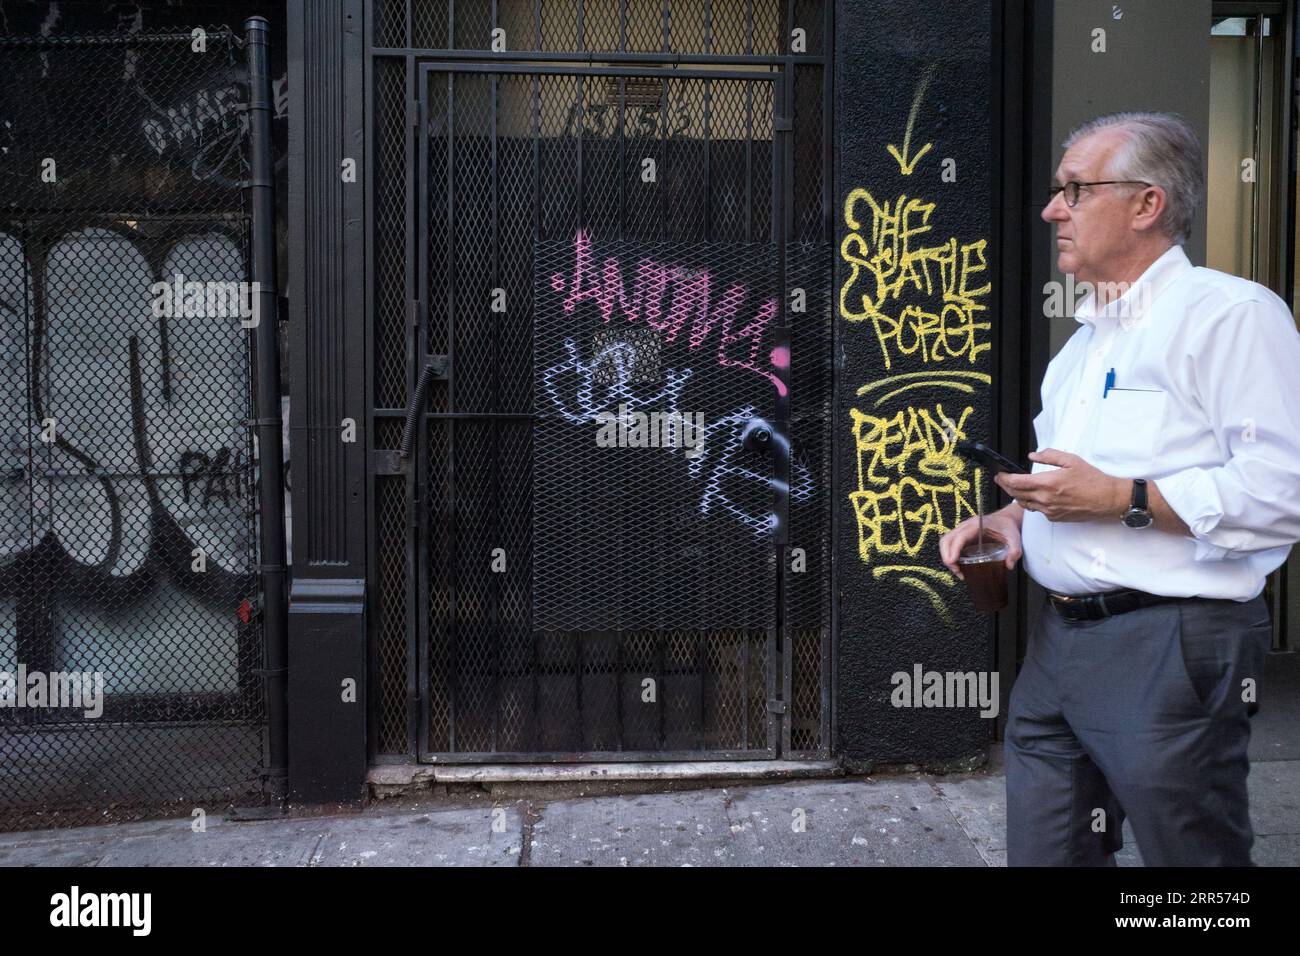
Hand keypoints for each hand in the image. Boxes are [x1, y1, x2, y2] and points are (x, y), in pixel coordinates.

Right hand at [939, 508, 1022, 580]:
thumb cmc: (1007, 527)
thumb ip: (1014, 551)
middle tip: (956, 571)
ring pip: (945, 542)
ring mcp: (961, 530)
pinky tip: (959, 565)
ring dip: (946, 557)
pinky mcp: (961, 535)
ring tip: (957, 570)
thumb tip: (1009, 565)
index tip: (953, 562)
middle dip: (947, 557)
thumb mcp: (1014, 538)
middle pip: (946, 540)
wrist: (1005, 519)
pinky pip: (950, 544)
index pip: (959, 537)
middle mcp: (965, 526)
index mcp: (976, 525)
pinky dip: (950, 555)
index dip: (953, 550)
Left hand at [993, 448, 1125, 522]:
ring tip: (1016, 487)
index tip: (999, 474)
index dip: (1004, 478)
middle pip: (1016, 494)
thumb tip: (1032, 456)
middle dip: (1006, 486)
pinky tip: (1035, 495)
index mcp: (1048, 483)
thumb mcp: (1072, 460)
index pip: (1016, 482)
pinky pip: (1037, 510)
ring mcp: (1049, 511)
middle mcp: (1046, 499)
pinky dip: (1032, 502)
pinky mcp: (1054, 518)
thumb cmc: (1092, 480)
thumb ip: (1049, 456)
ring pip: (1024, 503)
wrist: (1108, 500)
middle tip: (1002, 479)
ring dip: (1017, 495)